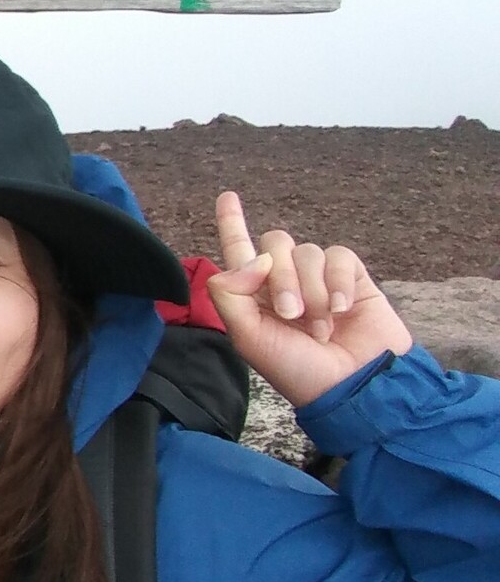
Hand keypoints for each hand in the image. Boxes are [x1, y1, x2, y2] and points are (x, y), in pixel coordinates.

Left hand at [205, 191, 411, 407]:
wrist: (352, 385)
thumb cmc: (297, 370)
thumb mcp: (249, 338)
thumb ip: (232, 294)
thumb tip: (254, 258)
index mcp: (255, 295)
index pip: (240, 250)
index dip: (232, 223)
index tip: (228, 196)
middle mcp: (286, 282)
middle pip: (273, 243)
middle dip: (280, 278)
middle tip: (291, 316)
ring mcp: (320, 278)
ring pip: (307, 252)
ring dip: (312, 291)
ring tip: (321, 327)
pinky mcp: (353, 278)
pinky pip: (339, 256)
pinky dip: (338, 283)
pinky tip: (342, 310)